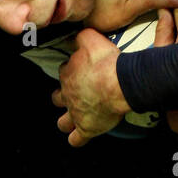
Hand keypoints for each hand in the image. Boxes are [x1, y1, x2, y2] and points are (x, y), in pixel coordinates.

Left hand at [54, 26, 130, 146]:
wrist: (119, 83)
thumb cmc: (107, 62)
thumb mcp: (91, 38)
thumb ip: (79, 37)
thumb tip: (72, 37)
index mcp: (68, 74)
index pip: (64, 72)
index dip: (72, 71)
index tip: (81, 70)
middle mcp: (68, 95)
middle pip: (57, 98)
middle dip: (62, 97)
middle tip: (75, 95)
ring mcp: (76, 113)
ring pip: (62, 122)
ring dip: (66, 121)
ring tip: (72, 119)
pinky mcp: (86, 128)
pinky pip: (76, 140)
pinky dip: (77, 140)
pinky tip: (79, 138)